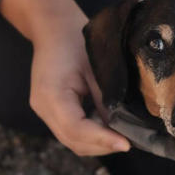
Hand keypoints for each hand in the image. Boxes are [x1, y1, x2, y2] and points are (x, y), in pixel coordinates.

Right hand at [0, 0, 130, 155]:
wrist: (55, 29)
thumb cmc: (77, 42)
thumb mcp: (97, 68)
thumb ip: (108, 99)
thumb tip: (124, 127)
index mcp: (51, 94)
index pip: (76, 129)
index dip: (102, 139)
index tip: (127, 144)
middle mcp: (43, 108)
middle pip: (73, 140)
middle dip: (102, 145)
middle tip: (131, 143)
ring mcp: (44, 111)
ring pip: (72, 140)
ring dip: (98, 143)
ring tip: (123, 138)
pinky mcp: (50, 111)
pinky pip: (71, 132)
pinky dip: (91, 135)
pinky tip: (109, 129)